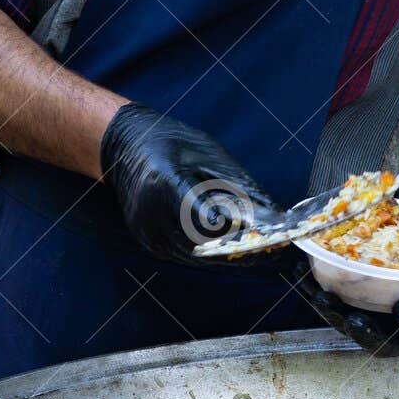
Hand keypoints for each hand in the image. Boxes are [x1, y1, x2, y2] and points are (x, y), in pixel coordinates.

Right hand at [100, 102, 278, 263]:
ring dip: (226, 256)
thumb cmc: (171, 143)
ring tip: (260, 253)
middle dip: (239, 249)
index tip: (261, 239)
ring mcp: (146, 231)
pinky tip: (231, 248)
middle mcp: (150, 213)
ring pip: (194, 255)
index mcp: (165, 183)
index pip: (201, 216)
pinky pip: (183, 254)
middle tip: (272, 252)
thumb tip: (272, 212)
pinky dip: (209, 252)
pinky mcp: (147, 240)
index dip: (232, 231)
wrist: (125, 146)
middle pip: (202, 243)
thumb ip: (238, 185)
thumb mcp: (209, 154)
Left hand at [296, 253, 398, 355]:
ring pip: (349, 325)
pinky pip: (331, 303)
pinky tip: (300, 270)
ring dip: (332, 312)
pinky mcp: (350, 309)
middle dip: (363, 331)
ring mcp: (372, 324)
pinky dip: (314, 289)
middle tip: (351, 315)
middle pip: (380, 341)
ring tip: (321, 295)